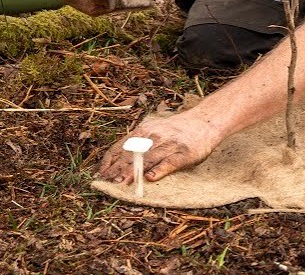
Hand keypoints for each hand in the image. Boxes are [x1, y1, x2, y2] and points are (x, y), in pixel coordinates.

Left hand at [99, 113, 221, 183]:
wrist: (204, 122)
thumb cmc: (175, 130)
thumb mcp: (154, 130)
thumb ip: (138, 142)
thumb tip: (116, 161)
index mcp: (143, 131)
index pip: (121, 147)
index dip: (110, 161)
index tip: (101, 174)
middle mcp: (154, 136)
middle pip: (132, 154)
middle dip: (118, 169)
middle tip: (108, 182)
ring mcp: (169, 145)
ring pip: (147, 159)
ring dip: (133, 171)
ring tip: (121, 182)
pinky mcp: (183, 154)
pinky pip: (169, 163)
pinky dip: (159, 170)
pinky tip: (149, 178)